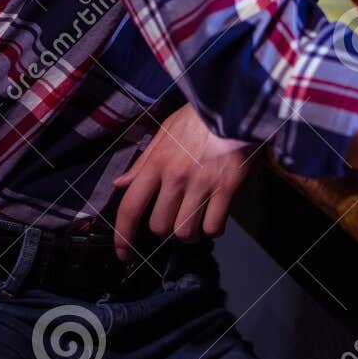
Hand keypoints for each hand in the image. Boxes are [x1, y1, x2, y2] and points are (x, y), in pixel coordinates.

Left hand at [112, 104, 254, 259]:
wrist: (236, 105)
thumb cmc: (199, 117)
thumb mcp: (165, 131)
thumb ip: (143, 161)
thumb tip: (121, 184)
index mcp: (156, 163)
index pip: (130, 207)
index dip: (123, 237)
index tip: (123, 253)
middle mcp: (176, 177)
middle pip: (159, 226)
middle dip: (165, 229)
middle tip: (175, 216)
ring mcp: (202, 184)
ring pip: (185, 232)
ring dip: (189, 233)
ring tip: (195, 219)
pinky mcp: (227, 187)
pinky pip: (214, 226)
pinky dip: (213, 229)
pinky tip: (215, 217)